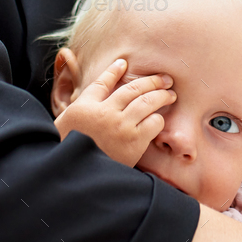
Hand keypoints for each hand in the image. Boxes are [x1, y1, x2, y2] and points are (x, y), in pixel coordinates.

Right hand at [54, 58, 175, 165]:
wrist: (76, 178)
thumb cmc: (71, 149)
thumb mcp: (71, 121)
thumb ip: (88, 100)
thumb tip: (110, 76)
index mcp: (87, 108)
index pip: (103, 82)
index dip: (114, 70)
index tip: (124, 63)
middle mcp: (106, 115)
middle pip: (133, 89)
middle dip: (152, 81)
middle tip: (165, 79)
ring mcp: (121, 129)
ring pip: (147, 103)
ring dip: (161, 96)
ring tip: (170, 94)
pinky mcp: (134, 145)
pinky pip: (153, 124)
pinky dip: (158, 119)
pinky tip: (159, 119)